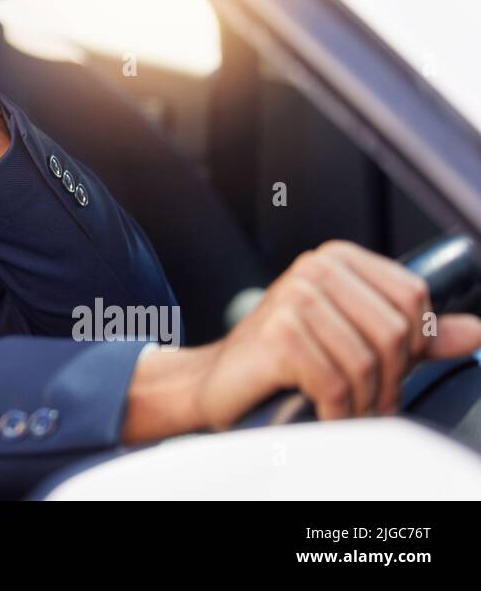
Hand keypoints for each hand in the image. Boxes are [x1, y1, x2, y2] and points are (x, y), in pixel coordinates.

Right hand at [196, 240, 480, 427]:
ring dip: (361, 402)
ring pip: (367, 363)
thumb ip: (415, 335)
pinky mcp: (279, 335)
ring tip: (345, 409)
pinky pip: (336, 384)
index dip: (412, 346)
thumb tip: (473, 331)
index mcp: (336, 259)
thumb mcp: (356, 340)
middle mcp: (314, 269)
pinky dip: (335, 412)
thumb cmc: (283, 359)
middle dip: (389, 380)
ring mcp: (294, 298)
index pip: (412, 298)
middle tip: (369, 400)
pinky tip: (323, 412)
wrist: (218, 381)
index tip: (390, 370)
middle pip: (395, 331)